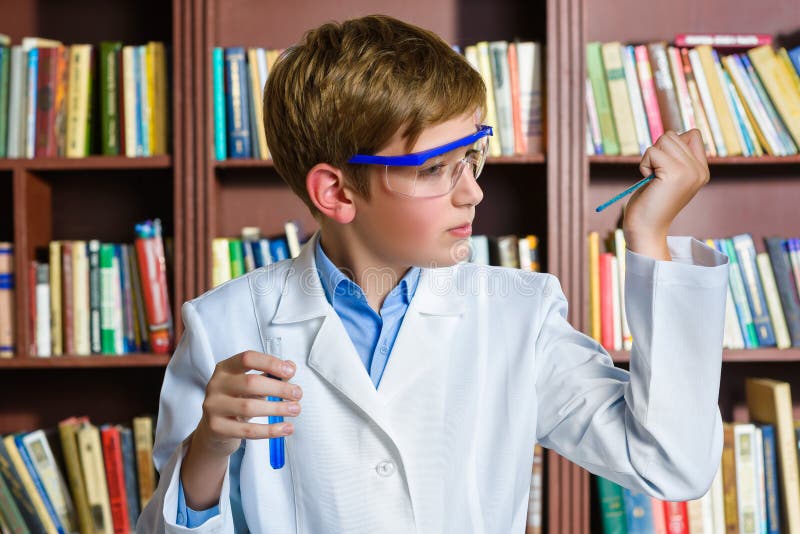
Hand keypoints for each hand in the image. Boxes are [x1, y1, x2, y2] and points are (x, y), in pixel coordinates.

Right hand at [193, 350, 302, 458]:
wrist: (214, 429)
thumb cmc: (236, 401)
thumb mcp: (250, 384)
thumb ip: (269, 374)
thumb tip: (290, 367)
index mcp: (225, 368)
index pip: (248, 359)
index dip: (271, 363)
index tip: (290, 371)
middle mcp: (216, 385)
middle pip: (250, 383)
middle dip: (279, 388)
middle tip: (297, 394)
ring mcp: (214, 406)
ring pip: (249, 407)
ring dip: (277, 409)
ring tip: (294, 409)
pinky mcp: (217, 427)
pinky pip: (248, 430)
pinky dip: (270, 430)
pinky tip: (285, 428)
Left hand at [623, 129, 709, 259]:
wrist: (646, 229)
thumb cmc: (650, 203)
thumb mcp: (668, 175)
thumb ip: (675, 156)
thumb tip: (670, 134)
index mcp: (701, 171)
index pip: (692, 134)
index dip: (671, 145)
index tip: (664, 168)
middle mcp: (699, 170)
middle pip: (674, 135)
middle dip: (657, 152)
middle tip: (656, 176)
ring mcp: (690, 171)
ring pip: (664, 139)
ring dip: (650, 157)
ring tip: (653, 178)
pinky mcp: (675, 172)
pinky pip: (652, 151)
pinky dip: (644, 164)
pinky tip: (649, 181)